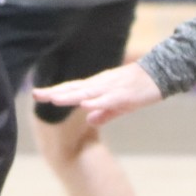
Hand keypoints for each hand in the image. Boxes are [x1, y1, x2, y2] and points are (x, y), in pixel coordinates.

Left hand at [32, 63, 162, 124]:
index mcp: (97, 86)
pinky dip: (96, 101)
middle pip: (74, 89)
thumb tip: (90, 120)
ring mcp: (111, 88)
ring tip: (54, 99)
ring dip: (70, 96)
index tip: (36, 94)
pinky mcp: (123, 94)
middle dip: (55, 93)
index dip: (54, 92)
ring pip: (87, 92)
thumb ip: (104, 112)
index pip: (71, 89)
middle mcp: (100, 85)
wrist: (159, 75)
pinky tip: (85, 104)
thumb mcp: (119, 104)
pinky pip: (107, 99)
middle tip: (35, 94)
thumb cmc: (137, 89)